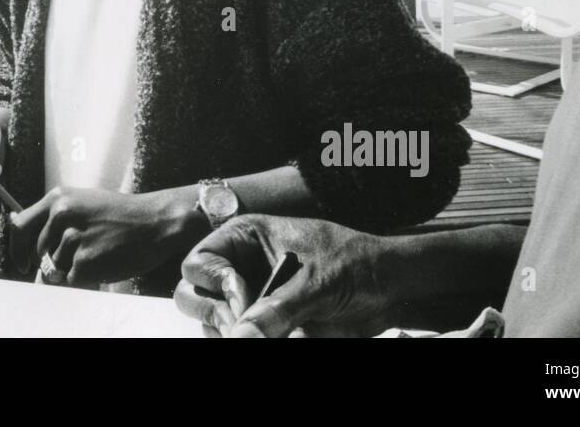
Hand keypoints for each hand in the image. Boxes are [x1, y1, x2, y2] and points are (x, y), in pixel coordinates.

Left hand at [10, 187, 197, 287]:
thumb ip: (56, 220)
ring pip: (56, 268)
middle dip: (54, 262)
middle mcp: (60, 215)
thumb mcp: (84, 204)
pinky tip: (104, 261)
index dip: (18, 249)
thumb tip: (31, 248)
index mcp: (58, 199)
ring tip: (99, 252)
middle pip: (39, 253)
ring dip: (74, 268)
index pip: (20, 226)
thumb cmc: (122, 215)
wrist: (155, 222)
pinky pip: (72, 280)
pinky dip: (86, 278)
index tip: (23, 263)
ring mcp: (72, 238)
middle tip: (81, 256)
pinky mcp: (84, 261)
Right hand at [175, 215, 394, 337]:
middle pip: (191, 293)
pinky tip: (280, 335)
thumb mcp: (317, 283)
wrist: (387, 288)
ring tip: (265, 333)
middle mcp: (239, 267)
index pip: (199, 262)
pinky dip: (245, 340)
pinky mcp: (262, 326)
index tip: (245, 304)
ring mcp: (248, 299)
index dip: (215, 284)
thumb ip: (278, 309)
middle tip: (242, 325)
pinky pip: (235, 338)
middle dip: (213, 313)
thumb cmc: (354, 265)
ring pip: (210, 323)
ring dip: (228, 333)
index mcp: (244, 239)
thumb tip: (240, 336)